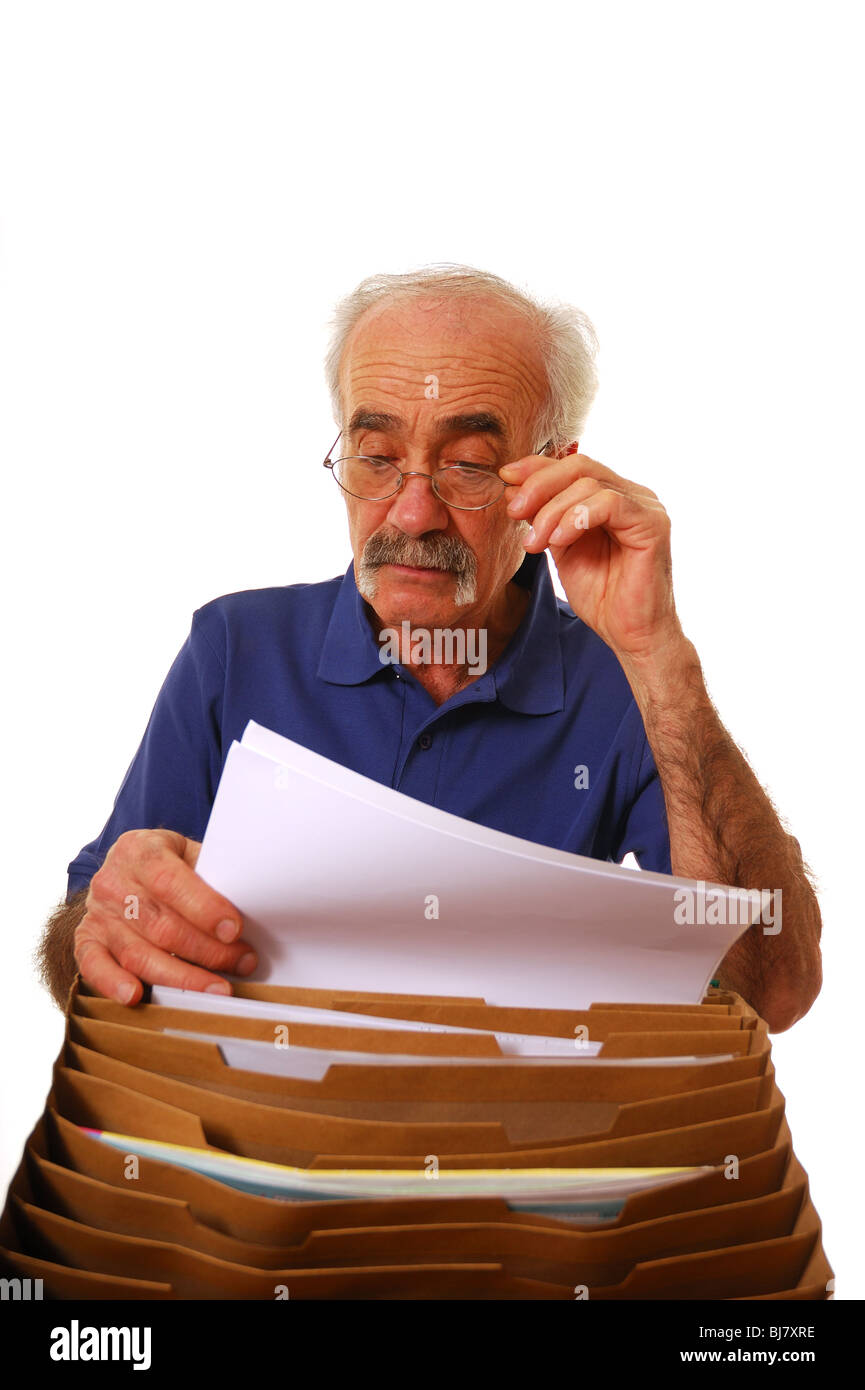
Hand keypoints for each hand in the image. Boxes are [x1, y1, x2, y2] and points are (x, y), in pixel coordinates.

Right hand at [74, 828, 257, 1005]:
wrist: (126, 866)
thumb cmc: (169, 863)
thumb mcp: (189, 853)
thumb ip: (212, 874)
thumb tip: (252, 903)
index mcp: (140, 850)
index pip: (171, 882)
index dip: (204, 909)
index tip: (234, 930)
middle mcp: (113, 881)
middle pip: (161, 925)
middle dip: (208, 950)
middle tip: (242, 961)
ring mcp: (98, 913)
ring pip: (138, 953)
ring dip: (182, 976)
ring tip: (217, 988)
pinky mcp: (86, 939)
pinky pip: (94, 965)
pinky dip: (112, 983)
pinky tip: (135, 995)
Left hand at [501, 449, 683, 663]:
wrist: (630, 634)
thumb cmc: (602, 597)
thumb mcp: (561, 548)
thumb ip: (544, 517)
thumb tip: (513, 488)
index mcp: (612, 496)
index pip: (573, 466)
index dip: (536, 468)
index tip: (505, 479)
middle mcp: (632, 495)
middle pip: (579, 466)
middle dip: (539, 485)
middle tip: (514, 511)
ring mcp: (645, 507)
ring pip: (589, 483)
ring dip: (552, 512)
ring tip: (535, 543)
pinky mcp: (652, 524)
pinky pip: (609, 503)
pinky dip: (577, 517)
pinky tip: (560, 540)